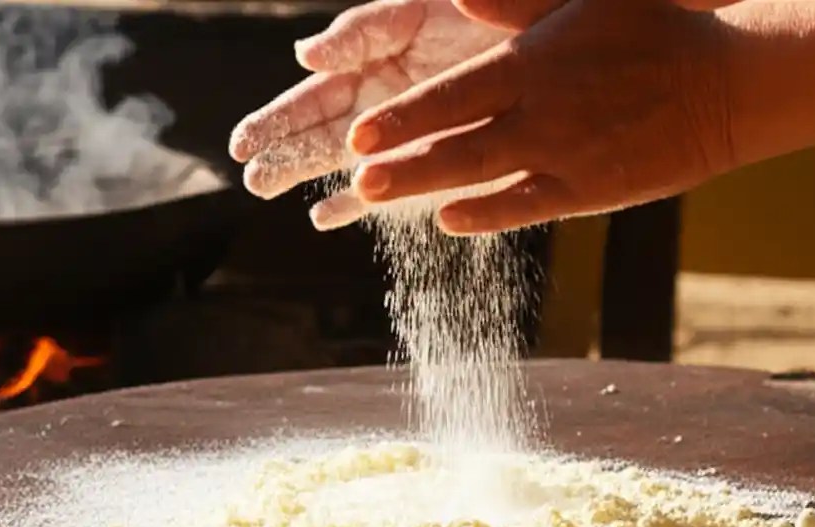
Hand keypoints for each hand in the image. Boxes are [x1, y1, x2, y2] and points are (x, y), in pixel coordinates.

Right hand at [228, 1, 540, 214]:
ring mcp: (410, 126)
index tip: (245, 141)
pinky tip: (324, 217)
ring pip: (346, 156)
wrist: (570, 34)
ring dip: (304, 173)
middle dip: (281, 148)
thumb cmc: (506, 9)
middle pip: (322, 125)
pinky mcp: (436, 155)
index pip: (319, 88)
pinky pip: (391, 185)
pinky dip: (357, 202)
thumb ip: (371, 25)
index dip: (280, 116)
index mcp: (382, 50)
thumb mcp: (429, 8)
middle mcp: (389, 91)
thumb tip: (308, 54)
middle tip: (246, 172)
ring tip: (263, 188)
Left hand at [341, 0, 736, 235]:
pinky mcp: (588, 190)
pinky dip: (485, 214)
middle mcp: (541, 110)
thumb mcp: (579, 4)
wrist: (727, 81)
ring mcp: (562, 153)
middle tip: (355, 176)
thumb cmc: (650, 31)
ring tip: (374, 195)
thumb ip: (511, 6)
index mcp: (533, 62)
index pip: (450, 95)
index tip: (360, 135)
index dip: (402, 118)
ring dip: (422, 185)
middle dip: (399, 160)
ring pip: (478, 174)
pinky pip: (525, 207)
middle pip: (453, 140)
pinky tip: (448, 219)